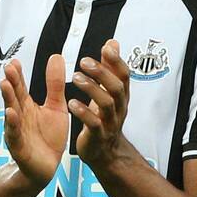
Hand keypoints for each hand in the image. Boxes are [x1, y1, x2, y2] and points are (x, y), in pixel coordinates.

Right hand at [0, 54, 67, 187]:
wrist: (47, 168)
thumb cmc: (49, 137)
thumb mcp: (56, 107)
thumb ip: (55, 85)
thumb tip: (56, 56)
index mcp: (27, 106)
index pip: (20, 87)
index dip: (18, 75)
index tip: (14, 61)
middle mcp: (19, 117)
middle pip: (14, 97)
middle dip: (11, 83)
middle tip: (8, 68)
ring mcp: (18, 132)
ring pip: (11, 114)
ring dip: (8, 100)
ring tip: (5, 85)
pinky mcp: (20, 148)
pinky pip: (15, 135)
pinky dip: (13, 125)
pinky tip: (11, 113)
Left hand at [69, 40, 129, 171]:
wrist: (105, 153)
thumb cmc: (104, 120)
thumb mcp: (108, 92)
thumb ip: (109, 68)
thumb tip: (113, 43)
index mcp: (120, 97)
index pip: (124, 76)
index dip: (117, 61)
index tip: (106, 48)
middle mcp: (118, 108)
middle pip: (117, 88)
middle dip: (102, 73)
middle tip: (84, 61)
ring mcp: (110, 123)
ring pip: (107, 104)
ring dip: (92, 89)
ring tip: (76, 78)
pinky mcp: (98, 136)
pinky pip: (94, 124)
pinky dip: (84, 112)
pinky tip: (72, 103)